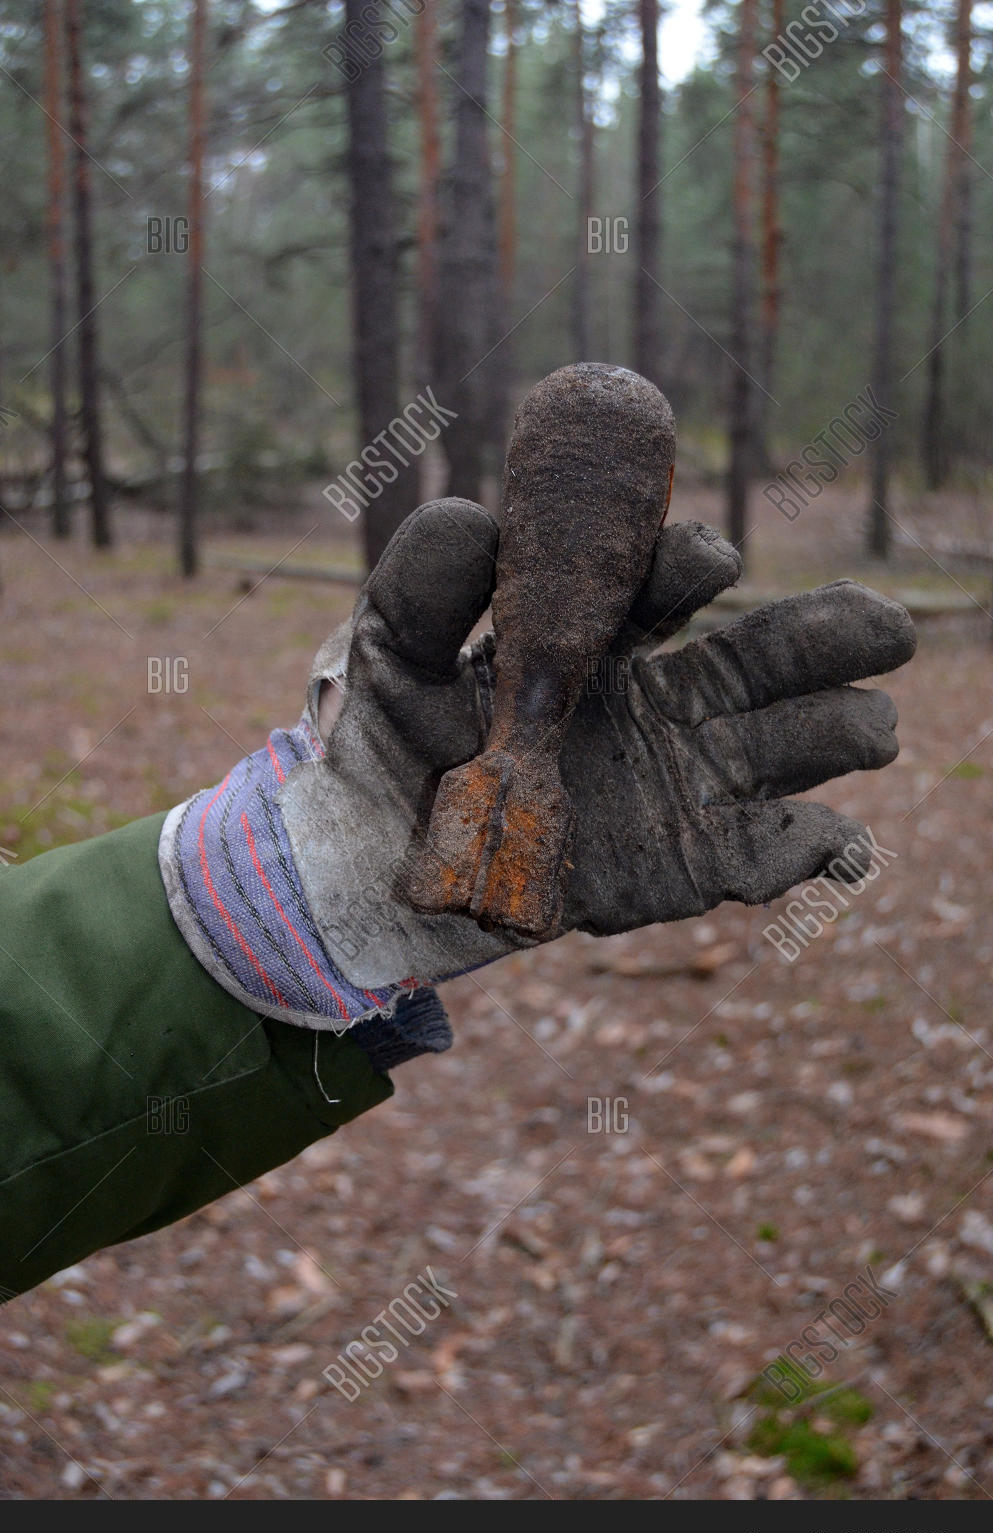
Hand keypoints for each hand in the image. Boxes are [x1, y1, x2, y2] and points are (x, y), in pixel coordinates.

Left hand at [279, 498, 915, 987]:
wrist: (370, 868)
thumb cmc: (383, 745)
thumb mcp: (387, 654)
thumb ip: (425, 585)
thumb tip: (476, 518)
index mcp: (603, 640)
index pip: (673, 586)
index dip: (695, 568)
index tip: (706, 568)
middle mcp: (659, 703)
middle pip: (765, 658)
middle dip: (830, 636)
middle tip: (888, 626)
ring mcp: (679, 785)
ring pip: (788, 749)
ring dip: (838, 735)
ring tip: (872, 729)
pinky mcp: (680, 866)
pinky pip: (761, 857)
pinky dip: (807, 852)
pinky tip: (838, 847)